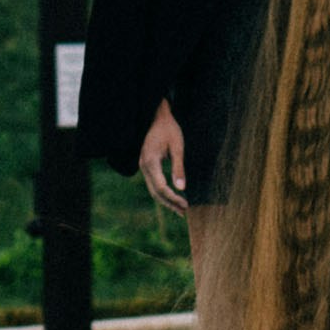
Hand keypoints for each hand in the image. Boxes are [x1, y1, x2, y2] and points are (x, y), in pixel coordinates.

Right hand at [138, 101, 188, 215]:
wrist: (157, 117)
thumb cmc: (169, 129)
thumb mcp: (178, 147)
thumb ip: (179, 168)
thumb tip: (182, 188)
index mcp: (150, 161)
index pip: (161, 186)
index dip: (173, 197)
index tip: (186, 204)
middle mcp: (144, 166)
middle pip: (156, 192)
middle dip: (170, 203)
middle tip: (184, 212)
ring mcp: (143, 166)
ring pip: (153, 190)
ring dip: (166, 201)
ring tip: (180, 210)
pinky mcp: (147, 166)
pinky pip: (153, 184)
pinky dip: (163, 193)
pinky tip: (173, 198)